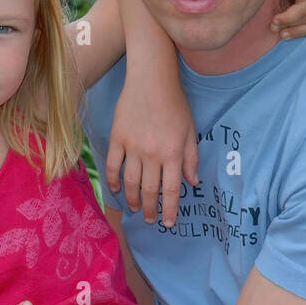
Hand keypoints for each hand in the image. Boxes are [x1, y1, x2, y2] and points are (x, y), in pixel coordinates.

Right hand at [107, 69, 198, 224]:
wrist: (151, 81)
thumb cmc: (175, 104)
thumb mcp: (191, 131)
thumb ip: (191, 158)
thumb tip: (192, 182)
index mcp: (173, 153)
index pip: (172, 189)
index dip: (170, 209)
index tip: (169, 223)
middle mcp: (152, 154)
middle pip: (149, 190)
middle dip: (150, 209)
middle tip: (150, 220)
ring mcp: (132, 147)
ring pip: (130, 182)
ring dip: (132, 199)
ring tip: (134, 208)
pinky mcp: (117, 138)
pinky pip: (112, 165)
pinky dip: (113, 180)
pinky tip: (116, 189)